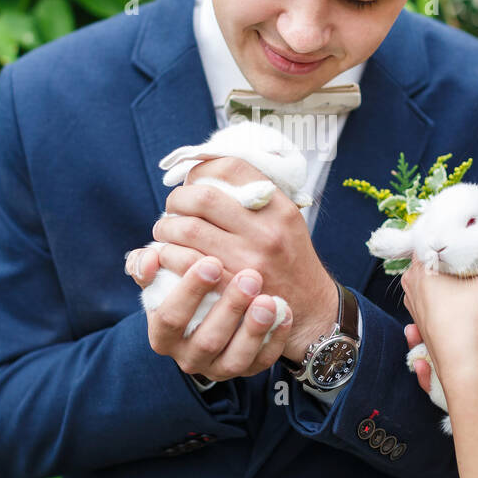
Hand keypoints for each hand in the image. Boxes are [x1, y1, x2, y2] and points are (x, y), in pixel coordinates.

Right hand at [125, 242, 293, 380]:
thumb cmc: (187, 286)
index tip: (212, 262)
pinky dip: (276, 338)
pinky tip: (284, 311)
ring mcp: (219, 368)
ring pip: (235, 358)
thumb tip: (150, 259)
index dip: (189, 291)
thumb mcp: (164, 275)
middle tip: (249, 276)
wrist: (217, 307)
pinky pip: (263, 361)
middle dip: (229, 308)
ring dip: (253, 329)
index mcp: (163, 334)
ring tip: (268, 299)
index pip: (171, 318)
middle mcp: (188, 357)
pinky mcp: (248, 369)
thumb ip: (148, 263)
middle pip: (207, 339)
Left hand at [150, 157, 336, 364]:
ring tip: (166, 231)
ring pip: (188, 229)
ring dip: (167, 227)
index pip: (230, 168)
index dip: (202, 170)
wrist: (311, 309)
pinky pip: (186, 262)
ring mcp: (248, 261)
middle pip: (202, 197)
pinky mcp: (232, 288)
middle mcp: (265, 231)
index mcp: (278, 207)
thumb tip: (207, 175)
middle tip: (173, 208)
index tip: (193, 181)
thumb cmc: (291, 260)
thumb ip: (255, 197)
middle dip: (177, 199)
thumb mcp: (286, 220)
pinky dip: (169, 255)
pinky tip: (170, 255)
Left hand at [400, 225, 477, 392]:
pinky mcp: (421, 318)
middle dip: (449, 247)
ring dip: (445, 268)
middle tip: (470, 237)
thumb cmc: (470, 323)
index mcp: (420, 269)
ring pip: (429, 276)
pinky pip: (430, 293)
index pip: (430, 236)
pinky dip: (442, 286)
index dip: (448, 227)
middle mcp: (411, 284)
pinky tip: (459, 286)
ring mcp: (414, 302)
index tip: (465, 222)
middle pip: (430, 256)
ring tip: (467, 259)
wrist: (461, 364)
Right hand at [405, 323, 477, 477]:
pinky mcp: (463, 414)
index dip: (471, 326)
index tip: (458, 308)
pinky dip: (429, 383)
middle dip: (440, 335)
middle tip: (425, 319)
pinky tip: (422, 369)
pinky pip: (443, 397)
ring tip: (415, 337)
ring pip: (446, 370)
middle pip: (461, 352)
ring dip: (429, 353)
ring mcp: (473, 395)